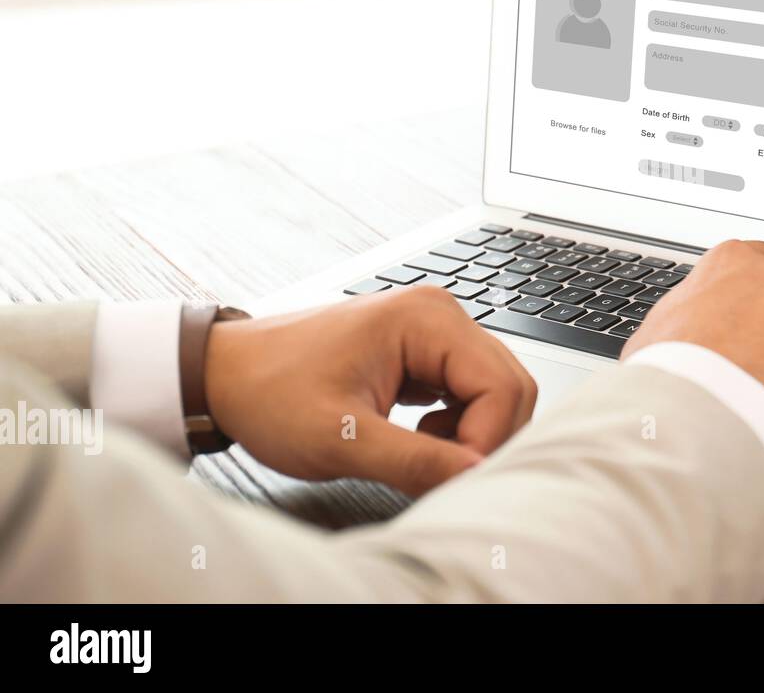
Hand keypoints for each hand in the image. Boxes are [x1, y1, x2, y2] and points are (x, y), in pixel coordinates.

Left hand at [203, 287, 536, 495]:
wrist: (224, 374)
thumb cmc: (269, 392)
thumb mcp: (339, 439)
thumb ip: (414, 461)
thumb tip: (474, 475)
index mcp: (426, 319)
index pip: (501, 386)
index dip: (488, 440)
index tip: (453, 478)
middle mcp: (440, 315)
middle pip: (510, 385)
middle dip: (486, 438)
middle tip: (440, 472)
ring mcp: (434, 331)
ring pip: (495, 391)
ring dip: (472, 434)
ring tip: (421, 455)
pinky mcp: (426, 351)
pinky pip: (470, 391)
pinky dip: (458, 426)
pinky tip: (418, 438)